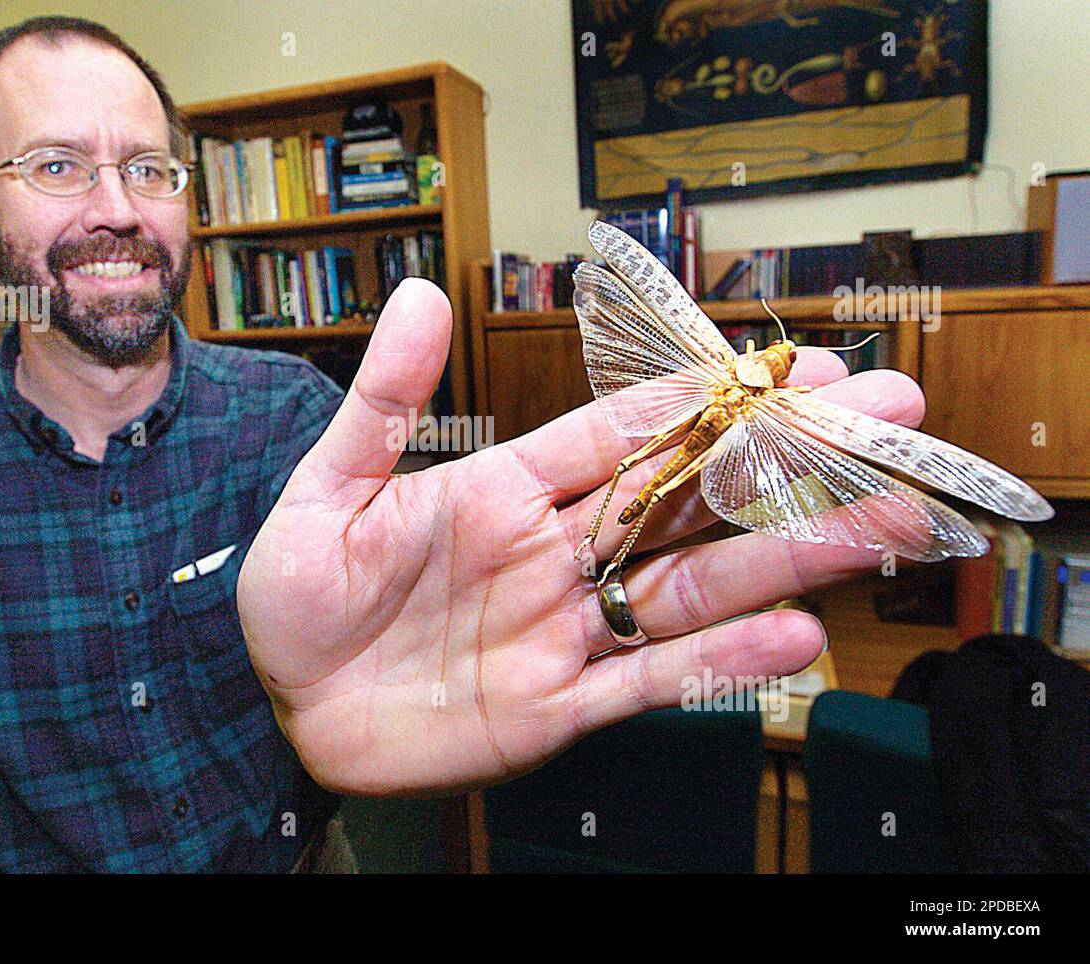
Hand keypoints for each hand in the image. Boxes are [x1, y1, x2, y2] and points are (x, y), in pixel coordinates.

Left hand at [237, 279, 924, 794]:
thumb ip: (384, 403)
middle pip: (689, 503)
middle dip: (788, 462)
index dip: (710, 399)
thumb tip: (423, 293)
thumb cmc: (298, 592)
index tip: (797, 365)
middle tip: (889, 419)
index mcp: (505, 491)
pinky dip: (720, 663)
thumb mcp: (327, 488)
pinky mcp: (559, 705)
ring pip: (693, 588)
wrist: (282, 706)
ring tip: (884, 522)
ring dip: (788, 557)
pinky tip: (794, 635)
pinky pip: (649, 682)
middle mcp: (554, 553)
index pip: (626, 433)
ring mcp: (563, 629)